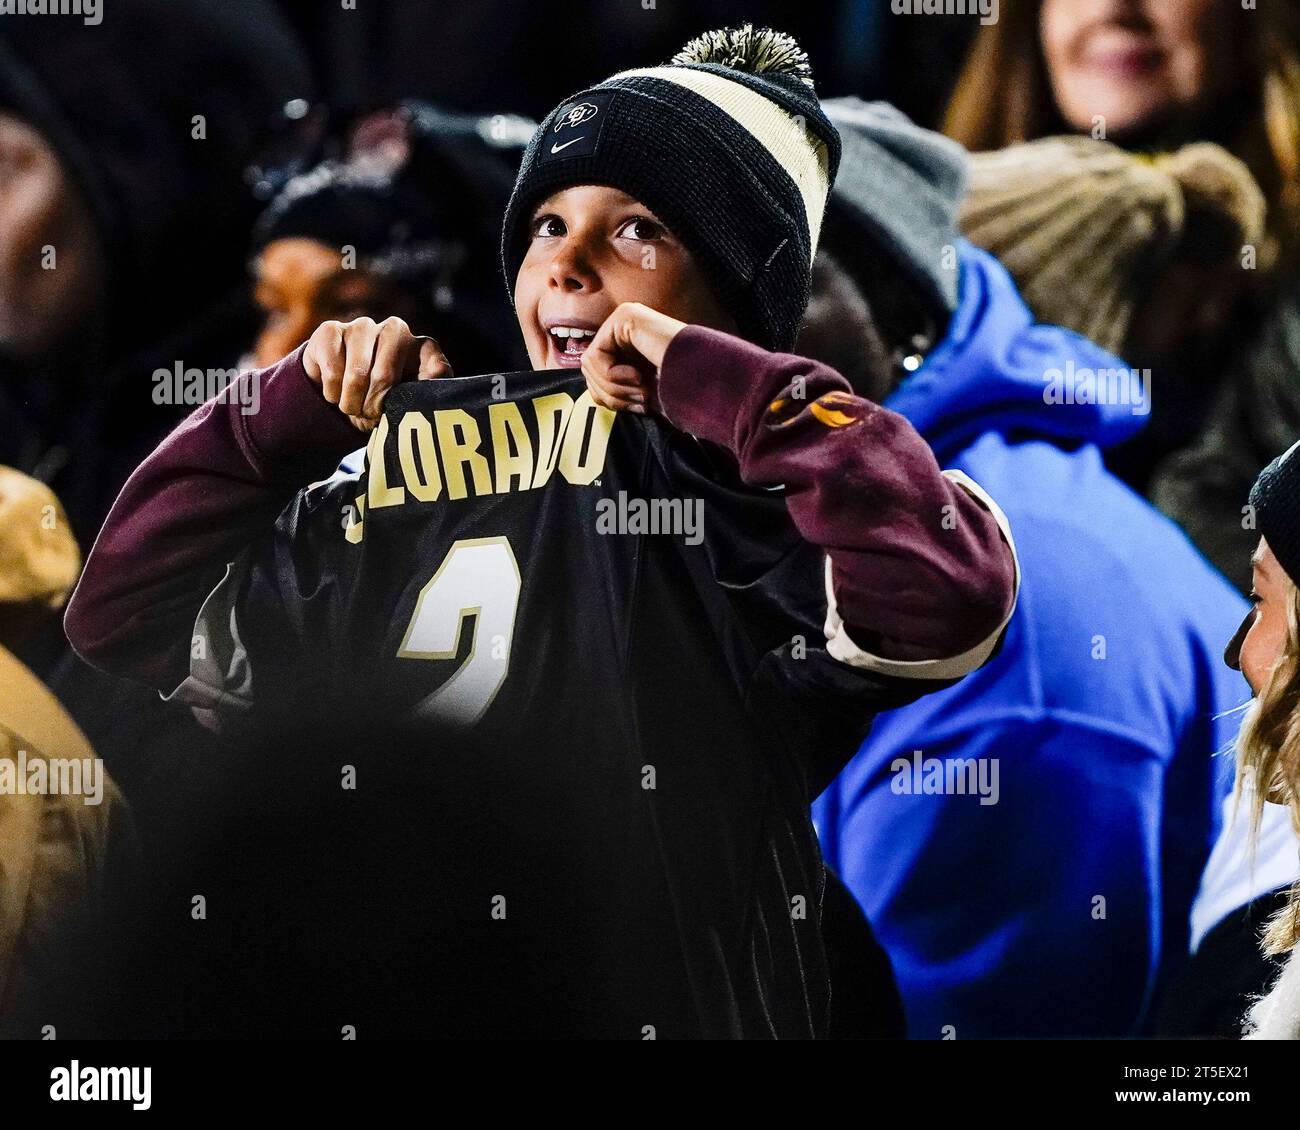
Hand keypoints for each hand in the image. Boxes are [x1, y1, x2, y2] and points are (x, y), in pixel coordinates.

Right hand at [302, 316, 451, 431]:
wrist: (342, 391)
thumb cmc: (383, 401)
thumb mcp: (408, 405)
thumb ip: (422, 400)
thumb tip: (427, 399)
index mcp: (425, 348)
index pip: (434, 370)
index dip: (412, 400)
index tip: (402, 415)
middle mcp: (397, 330)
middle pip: (385, 377)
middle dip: (374, 407)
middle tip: (369, 416)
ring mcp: (364, 326)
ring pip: (356, 375)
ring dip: (351, 403)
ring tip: (351, 407)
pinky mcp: (331, 330)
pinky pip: (332, 370)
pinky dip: (331, 392)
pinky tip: (335, 392)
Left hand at [581, 302, 685, 414]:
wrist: (705, 379)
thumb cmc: (681, 390)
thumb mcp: (641, 394)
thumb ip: (614, 388)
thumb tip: (591, 394)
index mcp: (628, 343)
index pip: (596, 375)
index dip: (611, 399)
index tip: (640, 407)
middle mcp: (624, 327)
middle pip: (589, 370)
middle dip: (612, 395)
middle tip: (641, 400)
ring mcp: (624, 318)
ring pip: (589, 365)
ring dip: (615, 388)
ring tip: (643, 389)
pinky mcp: (624, 317)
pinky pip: (595, 355)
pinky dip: (612, 375)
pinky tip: (638, 375)